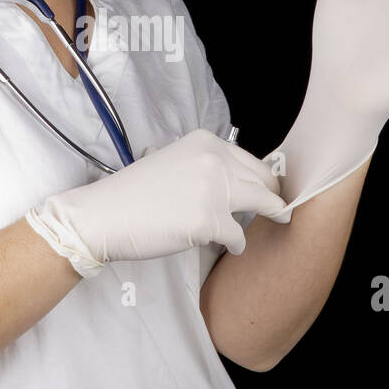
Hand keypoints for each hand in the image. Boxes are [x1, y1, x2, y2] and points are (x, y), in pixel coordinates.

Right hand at [26, 128, 284, 276]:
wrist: (105, 215)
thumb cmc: (133, 194)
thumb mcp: (173, 163)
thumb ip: (205, 166)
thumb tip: (237, 181)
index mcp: (205, 142)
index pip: (251, 159)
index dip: (265, 177)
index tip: (273, 188)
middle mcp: (213, 159)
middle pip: (263, 179)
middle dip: (275, 196)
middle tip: (283, 209)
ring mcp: (213, 189)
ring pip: (262, 203)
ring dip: (270, 214)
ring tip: (276, 222)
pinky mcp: (209, 221)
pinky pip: (238, 235)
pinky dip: (237, 243)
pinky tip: (231, 246)